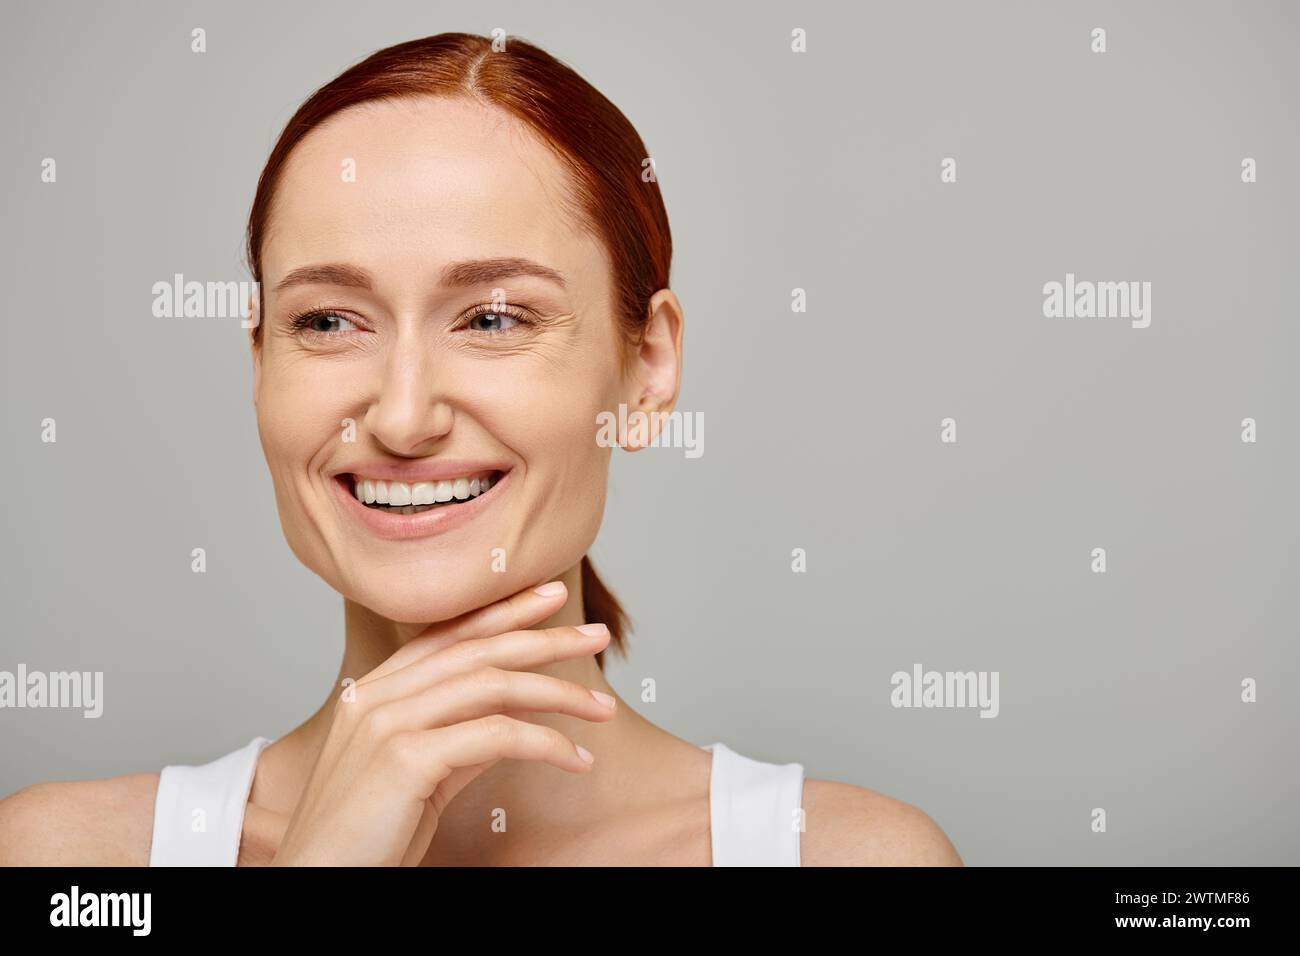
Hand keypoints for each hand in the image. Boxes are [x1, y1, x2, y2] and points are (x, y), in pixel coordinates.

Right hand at [270, 580, 614, 864]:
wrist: (315, 882)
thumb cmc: (363, 838)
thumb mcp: (417, 774)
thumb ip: (458, 736)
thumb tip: (514, 717)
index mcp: (373, 691)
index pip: (450, 633)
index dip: (504, 611)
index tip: (551, 596)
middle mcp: (376, 696)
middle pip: (478, 649)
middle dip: (545, 637)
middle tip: (598, 635)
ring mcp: (387, 723)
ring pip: (493, 685)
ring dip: (559, 693)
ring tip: (603, 708)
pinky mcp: (405, 759)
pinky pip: (496, 735)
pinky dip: (546, 744)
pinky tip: (576, 759)